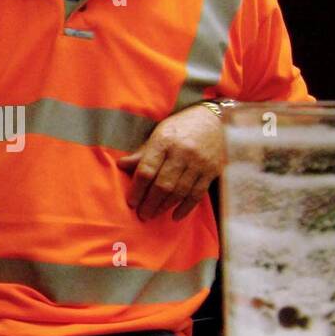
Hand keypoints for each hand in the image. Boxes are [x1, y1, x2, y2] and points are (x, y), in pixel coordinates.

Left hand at [116, 105, 223, 221]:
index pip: (147, 170)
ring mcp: (199, 162)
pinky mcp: (212, 171)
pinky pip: (197, 195)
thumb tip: (120, 165)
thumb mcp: (158, 134)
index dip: (137, 189)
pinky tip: (175, 215)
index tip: (132, 202)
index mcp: (164, 141)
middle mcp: (182, 152)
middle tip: (142, 214)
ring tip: (154, 214)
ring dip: (165, 207)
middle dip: (150, 203)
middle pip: (163, 185)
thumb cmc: (180, 128)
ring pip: (179, 192)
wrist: (213, 119)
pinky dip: (185, 208)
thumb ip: (142, 153)